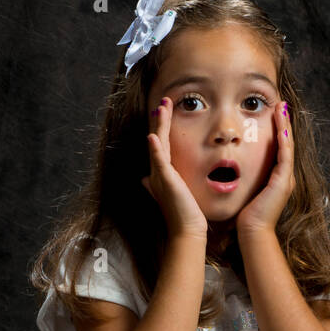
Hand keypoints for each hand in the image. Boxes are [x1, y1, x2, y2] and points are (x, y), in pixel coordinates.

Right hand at [141, 98, 208, 238]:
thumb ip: (159, 184)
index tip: (165, 110)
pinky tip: (152, 136)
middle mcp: (157, 172)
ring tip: (161, 108)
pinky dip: (155, 149)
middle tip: (165, 101)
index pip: (161, 144)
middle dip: (161, 119)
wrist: (187, 229)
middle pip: (158, 139)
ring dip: (159, 125)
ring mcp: (159, 176)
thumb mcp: (173, 193)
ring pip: (158, 144)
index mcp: (161, 173)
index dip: (162, 126)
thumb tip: (143, 180)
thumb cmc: (184, 213)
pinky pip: (158, 162)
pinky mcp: (165, 181)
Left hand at [235, 101, 294, 237]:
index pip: (278, 148)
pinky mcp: (283, 181)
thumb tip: (227, 168)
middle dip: (283, 123)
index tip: (271, 113)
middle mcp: (285, 177)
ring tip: (281, 107)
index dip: (276, 130)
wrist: (252, 232)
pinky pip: (285, 154)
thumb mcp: (243, 192)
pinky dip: (283, 138)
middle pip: (286, 143)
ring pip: (287, 145)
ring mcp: (286, 178)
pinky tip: (280, 125)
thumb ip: (240, 178)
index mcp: (277, 179)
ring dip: (285, 125)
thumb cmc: (244, 217)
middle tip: (280, 104)